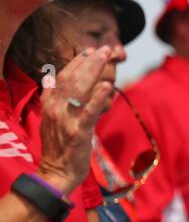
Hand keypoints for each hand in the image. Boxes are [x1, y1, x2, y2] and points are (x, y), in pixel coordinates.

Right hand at [37, 48, 114, 194]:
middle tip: (104, 49)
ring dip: (94, 71)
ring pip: (79, 90)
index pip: (62, 77)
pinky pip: (89, 112)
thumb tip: (53, 79)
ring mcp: (65, 120)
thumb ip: (55, 99)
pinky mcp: (78, 132)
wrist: (56, 172)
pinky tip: (107, 86)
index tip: (89, 51)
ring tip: (106, 57)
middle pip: (72, 79)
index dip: (76, 63)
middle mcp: (55, 109)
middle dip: (89, 62)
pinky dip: (98, 98)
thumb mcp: (53, 118)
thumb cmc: (59, 145)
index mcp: (49, 104)